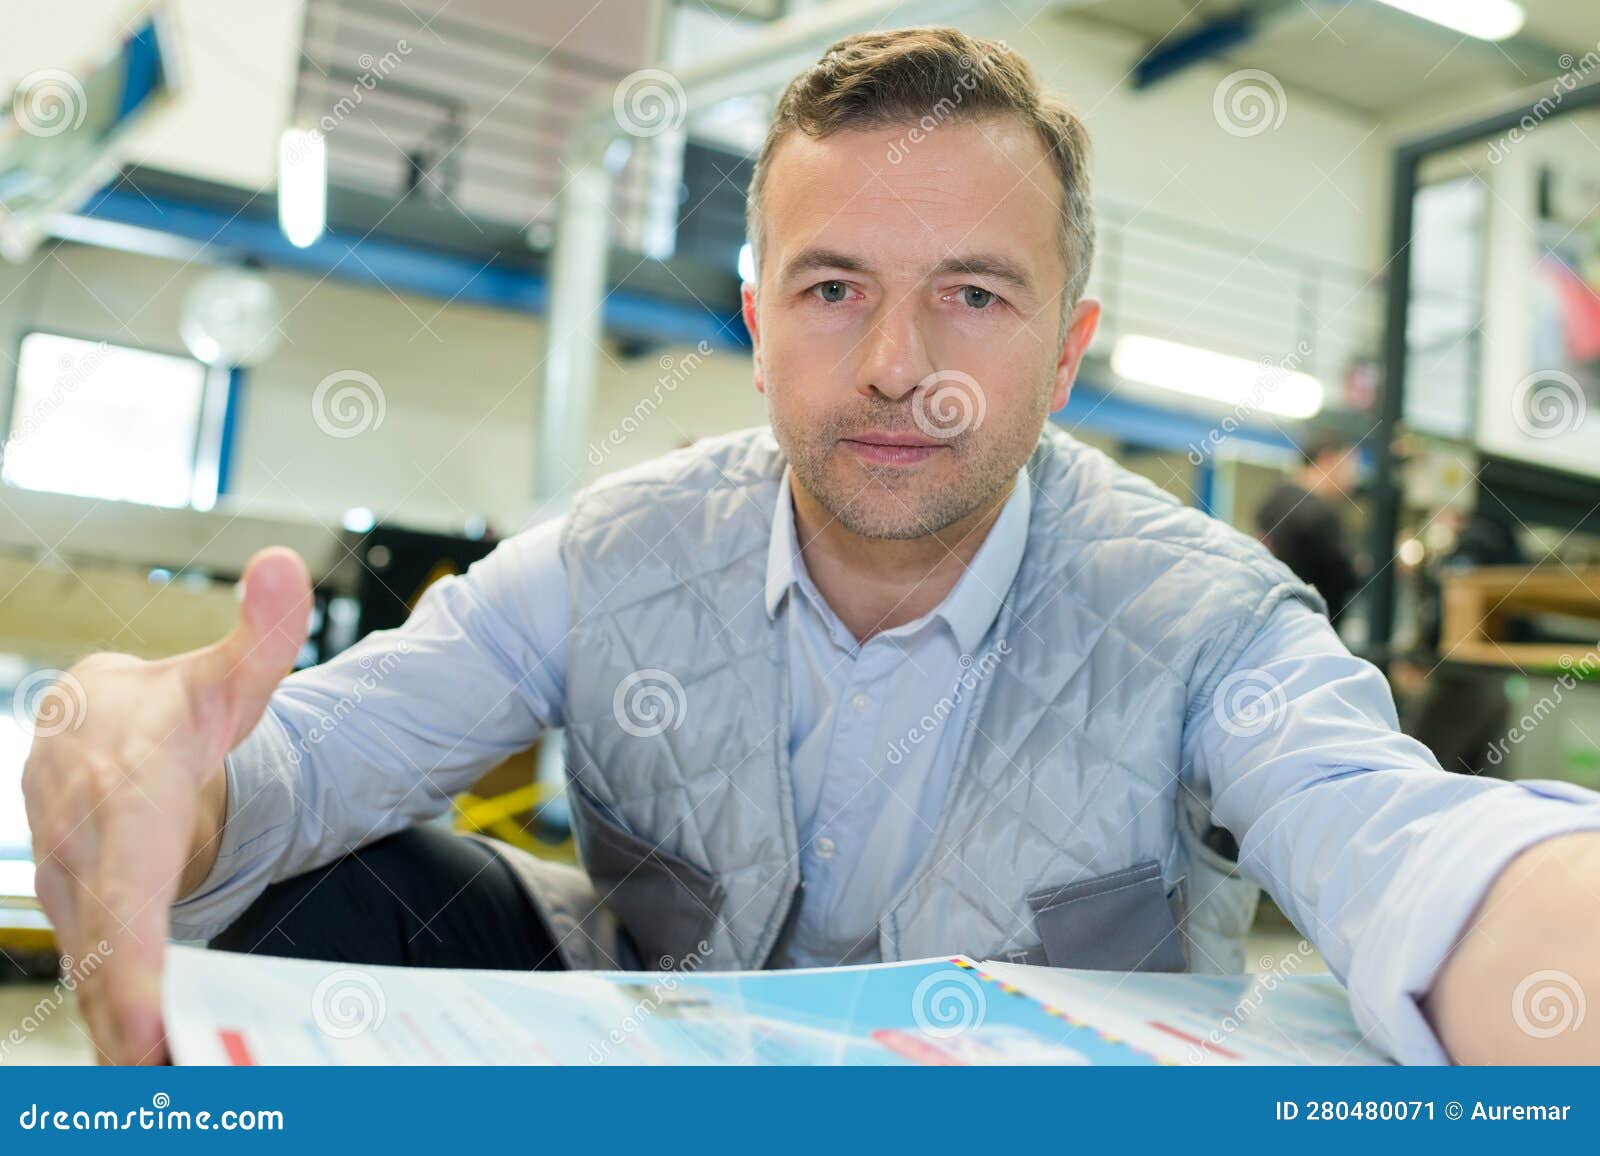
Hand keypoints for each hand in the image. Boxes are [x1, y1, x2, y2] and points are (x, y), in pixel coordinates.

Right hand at [21, 548, 311, 1063]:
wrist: (93, 721)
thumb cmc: (169, 707)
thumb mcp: (226, 673)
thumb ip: (263, 632)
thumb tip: (283, 566)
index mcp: (122, 783)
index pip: (126, 876)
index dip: (134, 947)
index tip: (149, 1012)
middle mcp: (82, 839)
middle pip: (103, 936)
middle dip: (124, 1011)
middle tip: (158, 1072)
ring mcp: (66, 877)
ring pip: (88, 961)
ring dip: (114, 1029)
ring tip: (156, 1085)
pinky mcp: (69, 905)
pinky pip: (90, 965)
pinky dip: (111, 1018)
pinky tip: (141, 1065)